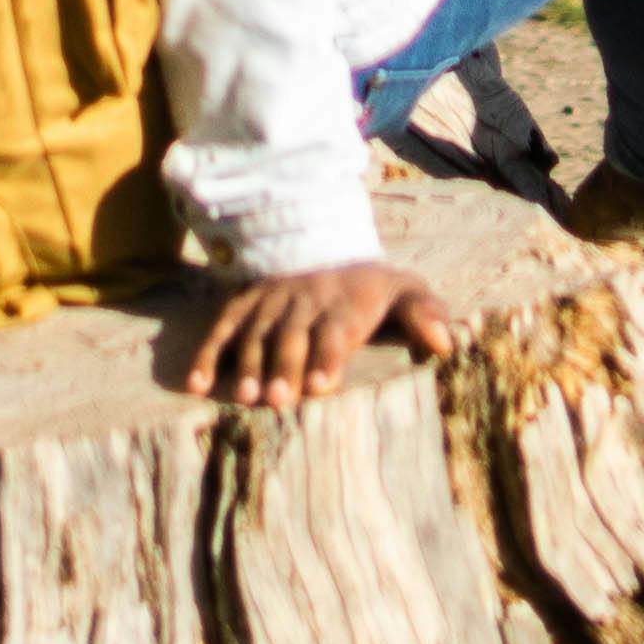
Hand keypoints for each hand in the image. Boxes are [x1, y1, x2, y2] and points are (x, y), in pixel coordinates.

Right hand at [181, 262, 456, 409]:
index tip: (320, 384)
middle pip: (291, 335)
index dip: (327, 355)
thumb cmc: (370, 288)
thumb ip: (426, 314)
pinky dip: (207, 354)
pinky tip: (196, 385)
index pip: (334, 330)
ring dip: (248, 364)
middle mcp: (303, 303)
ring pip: (255, 334)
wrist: (323, 244)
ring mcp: (269, 304)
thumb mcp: (404, 289)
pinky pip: (222, 328)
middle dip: (284, 366)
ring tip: (245, 395)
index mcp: (343, 304)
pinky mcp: (243, 305)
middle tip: (278, 399)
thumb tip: (446, 344)